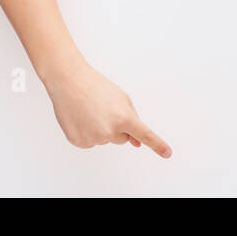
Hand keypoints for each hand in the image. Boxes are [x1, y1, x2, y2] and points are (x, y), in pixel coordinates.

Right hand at [41, 62, 171, 157]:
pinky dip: (88, 133)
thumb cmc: (96, 87)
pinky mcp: (79, 142)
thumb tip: (136, 143)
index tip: (168, 153)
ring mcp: (93, 138)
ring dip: (101, 129)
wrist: (69, 82)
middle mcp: (109, 131)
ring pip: (106, 140)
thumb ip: (132, 120)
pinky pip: (91, 142)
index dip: (157, 145)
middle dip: (117, 128)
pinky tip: (81, 118)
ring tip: (90, 111)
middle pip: (122, 139)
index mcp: (123, 117)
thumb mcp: (121, 99)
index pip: (144, 135)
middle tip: (104, 110)